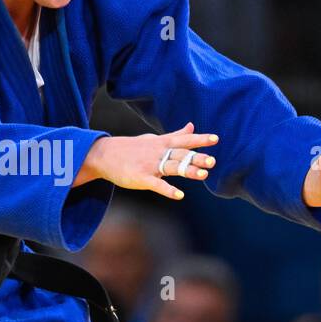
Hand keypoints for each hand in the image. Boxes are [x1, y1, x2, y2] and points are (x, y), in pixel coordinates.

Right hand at [76, 121, 218, 201]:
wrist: (104, 155)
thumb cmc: (132, 147)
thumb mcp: (154, 138)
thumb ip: (175, 134)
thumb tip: (192, 126)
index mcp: (162, 143)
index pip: (184, 140)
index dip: (200, 140)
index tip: (216, 139)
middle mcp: (158, 153)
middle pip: (181, 154)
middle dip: (197, 157)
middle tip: (212, 161)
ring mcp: (150, 165)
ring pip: (172, 167)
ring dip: (188, 171)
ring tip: (203, 175)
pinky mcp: (141, 178)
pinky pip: (157, 184)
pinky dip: (168, 190)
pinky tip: (179, 195)